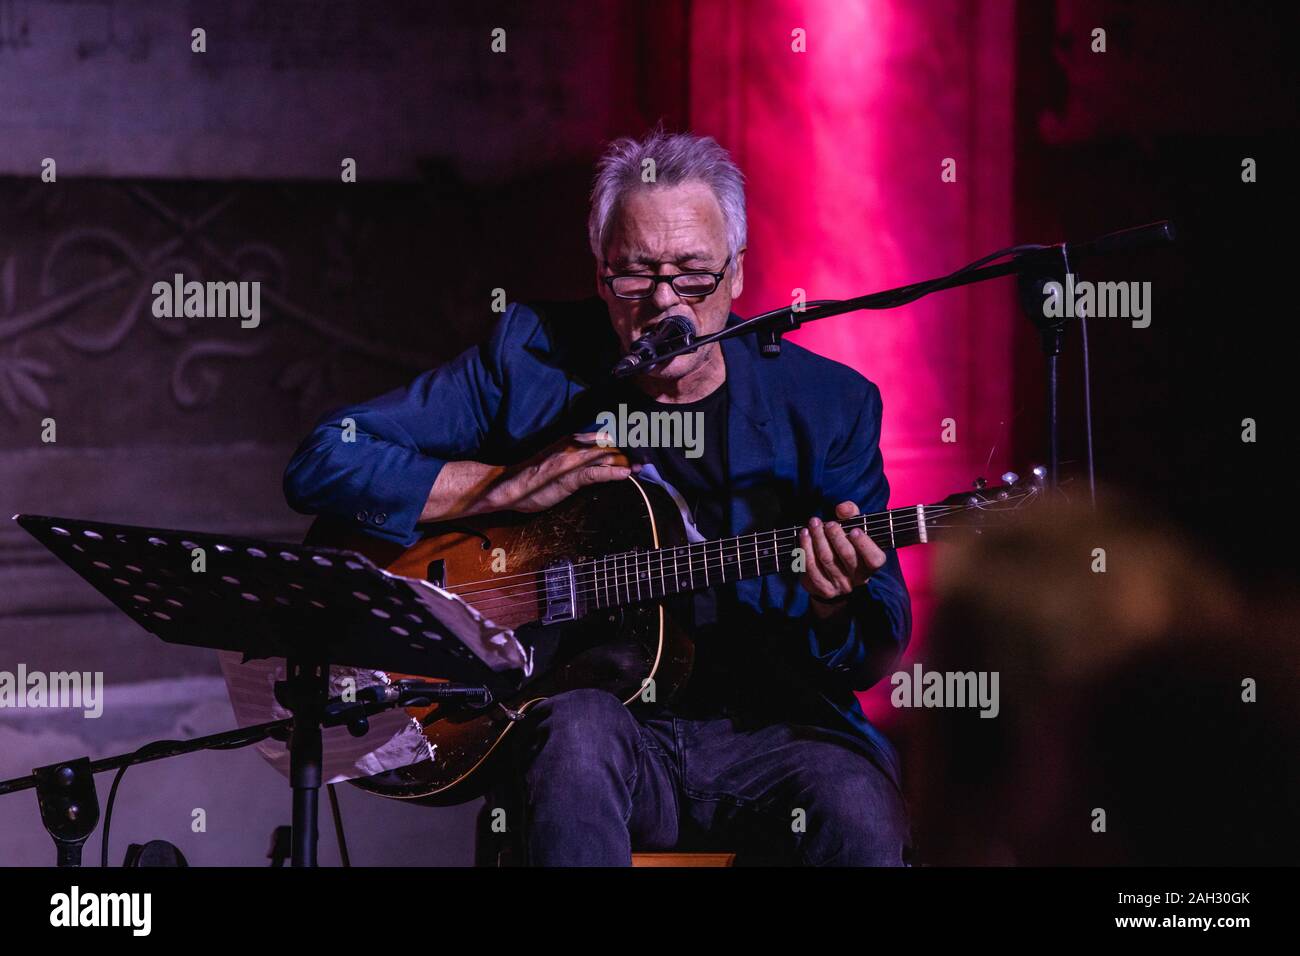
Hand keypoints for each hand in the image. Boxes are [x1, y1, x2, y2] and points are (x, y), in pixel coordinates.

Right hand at [494, 432, 639, 512]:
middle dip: (632, 451)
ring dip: (628, 462)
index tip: (643, 446)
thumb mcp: (560, 458)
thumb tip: (604, 458)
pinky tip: (626, 475)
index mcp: (573, 439)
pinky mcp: (568, 476)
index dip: (626, 442)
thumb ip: (581, 455)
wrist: (510, 485)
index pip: (606, 437)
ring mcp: (572, 460)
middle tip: (650, 457)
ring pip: (607, 456)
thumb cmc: (535, 475)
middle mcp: (575, 445)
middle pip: (611, 445)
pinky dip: (612, 473)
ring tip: (645, 466)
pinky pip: (595, 473)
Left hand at [799, 500, 886, 617]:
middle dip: (836, 536)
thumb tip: (842, 508)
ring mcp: (840, 585)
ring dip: (817, 539)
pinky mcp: (823, 589)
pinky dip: (806, 550)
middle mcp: (858, 578)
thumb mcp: (853, 527)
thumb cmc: (846, 544)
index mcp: (871, 565)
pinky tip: (804, 536)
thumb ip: (852, 514)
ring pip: (827, 560)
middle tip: (828, 524)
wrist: (833, 575)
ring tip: (813, 524)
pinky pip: (812, 569)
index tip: (854, 530)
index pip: (874, 559)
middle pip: (847, 555)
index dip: (864, 544)